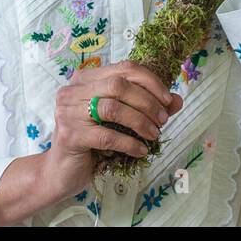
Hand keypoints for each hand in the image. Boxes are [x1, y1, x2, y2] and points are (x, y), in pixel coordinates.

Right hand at [40, 60, 183, 199]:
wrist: (62, 171)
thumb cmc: (93, 141)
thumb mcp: (121, 120)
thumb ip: (148, 106)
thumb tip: (177, 101)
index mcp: (86, 78)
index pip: (125, 68)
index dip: (150, 81)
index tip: (167, 99)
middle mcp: (73, 90)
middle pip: (119, 85)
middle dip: (147, 102)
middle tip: (162, 120)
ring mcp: (68, 112)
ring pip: (112, 108)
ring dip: (140, 121)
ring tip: (154, 134)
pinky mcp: (70, 136)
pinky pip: (106, 136)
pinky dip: (129, 142)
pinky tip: (141, 150)